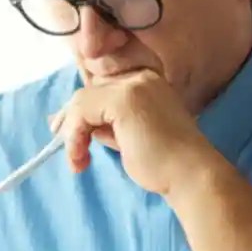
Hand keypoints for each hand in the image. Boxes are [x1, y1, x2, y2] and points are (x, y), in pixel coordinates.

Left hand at [55, 70, 218, 194]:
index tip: (71, 133)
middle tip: (70, 151)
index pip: (101, 84)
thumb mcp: (127, 135)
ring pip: (81, 101)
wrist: (190, 175)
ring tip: (78, 161)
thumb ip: (103, 123)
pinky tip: (81, 159)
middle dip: (71, 120)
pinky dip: (74, 137)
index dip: (82, 108)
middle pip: (89, 90)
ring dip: (72, 135)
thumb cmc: (163, 162)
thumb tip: (61, 120)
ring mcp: (133, 85)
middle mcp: (140, 76)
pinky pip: (82, 112)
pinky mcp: (124, 100)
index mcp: (146, 80)